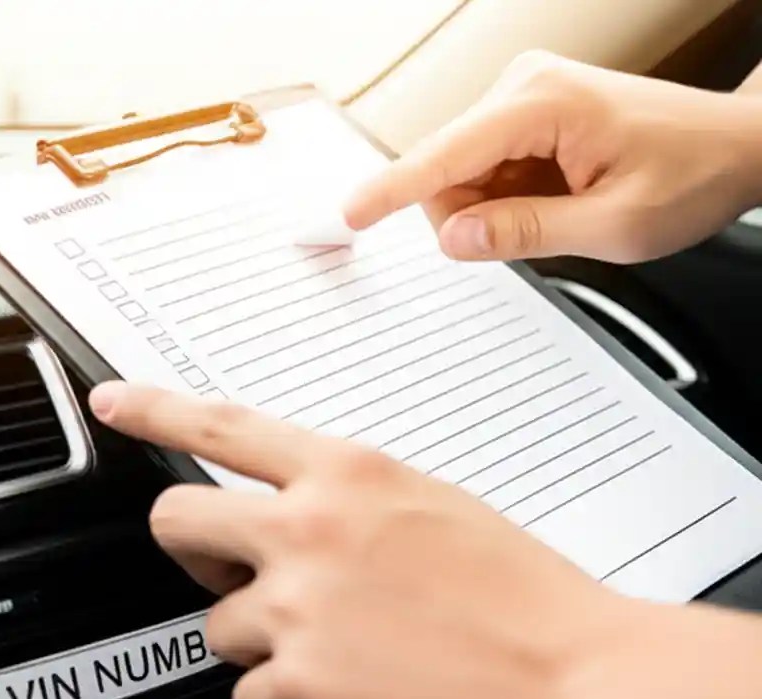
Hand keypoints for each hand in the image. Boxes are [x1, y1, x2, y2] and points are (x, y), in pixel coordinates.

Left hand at [88, 381, 761, 698]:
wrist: (576, 682)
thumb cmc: (523, 597)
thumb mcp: (431, 506)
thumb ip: (348, 497)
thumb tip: (295, 507)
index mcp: (348, 473)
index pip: (223, 424)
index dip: (153, 408)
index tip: (112, 401)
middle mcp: (307, 532)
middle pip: (177, 522)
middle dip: (193, 551)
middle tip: (230, 572)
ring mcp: (297, 610)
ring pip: (218, 625)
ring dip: (261, 641)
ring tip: (338, 649)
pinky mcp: (299, 685)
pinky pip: (248, 696)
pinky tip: (344, 692)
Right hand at [342, 51, 761, 263]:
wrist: (738, 145)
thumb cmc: (693, 173)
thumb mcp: (615, 225)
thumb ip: (526, 233)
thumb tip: (455, 238)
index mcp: (540, 104)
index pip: (443, 155)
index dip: (392, 191)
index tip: (350, 216)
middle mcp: (522, 86)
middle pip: (448, 170)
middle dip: (474, 215)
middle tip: (541, 232)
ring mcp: (522, 95)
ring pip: (463, 173)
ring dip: (498, 207)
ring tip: (564, 208)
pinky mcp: (526, 109)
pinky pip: (486, 167)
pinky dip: (510, 196)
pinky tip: (557, 196)